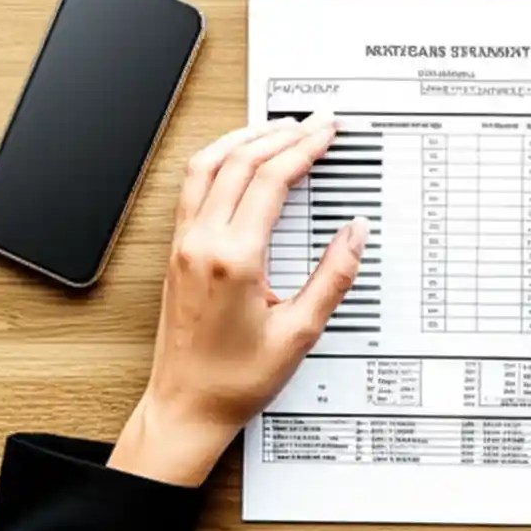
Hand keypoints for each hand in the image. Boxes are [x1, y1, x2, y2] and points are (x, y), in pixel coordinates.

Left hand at [108, 113, 367, 485]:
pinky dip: (218, 159)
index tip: (325, 132)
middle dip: (280, 134)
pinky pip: (193, 186)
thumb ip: (332, 276)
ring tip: (276, 127)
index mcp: (233, 258)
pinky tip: (237, 158)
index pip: (270, 180)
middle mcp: (202, 243)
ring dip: (244, 138)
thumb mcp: (300, 331)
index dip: (304, 148)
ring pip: (208, 165)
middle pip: (240, 161)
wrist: (187, 407)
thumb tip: (354, 234)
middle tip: (313, 123)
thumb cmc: (233, 379)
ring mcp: (183, 244)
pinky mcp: (176, 252)